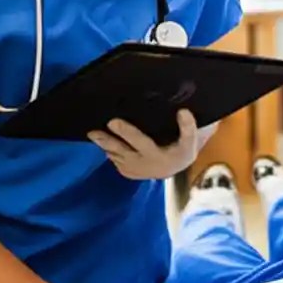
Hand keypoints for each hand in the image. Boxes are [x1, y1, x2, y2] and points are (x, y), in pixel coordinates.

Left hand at [88, 110, 215, 179]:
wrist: (175, 171)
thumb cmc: (181, 152)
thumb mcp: (189, 142)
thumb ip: (188, 127)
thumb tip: (182, 111)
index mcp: (155, 155)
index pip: (138, 141)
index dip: (125, 131)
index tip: (113, 121)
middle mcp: (140, 163)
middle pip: (120, 150)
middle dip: (106, 141)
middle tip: (92, 132)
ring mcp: (131, 170)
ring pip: (114, 155)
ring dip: (104, 145)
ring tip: (93, 135)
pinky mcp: (126, 172)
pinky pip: (114, 160)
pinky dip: (108, 151)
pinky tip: (102, 142)